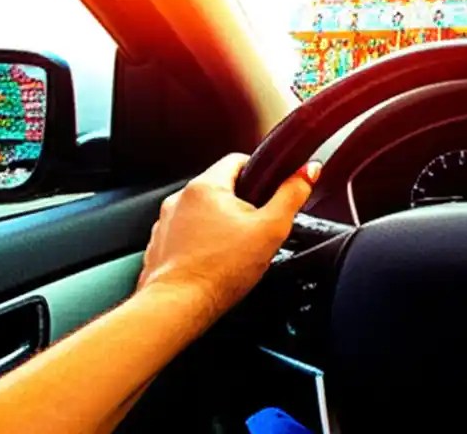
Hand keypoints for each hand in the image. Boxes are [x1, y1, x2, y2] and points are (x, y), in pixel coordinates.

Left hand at [137, 154, 320, 318]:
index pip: (238, 160)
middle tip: (256, 229)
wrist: (178, 306)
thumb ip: (292, 195)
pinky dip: (200, 244)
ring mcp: (165, 223)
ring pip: (202, 213)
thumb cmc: (220, 270)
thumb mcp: (271, 229)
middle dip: (241, 205)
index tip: (269, 193)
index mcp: (206, 186)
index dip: (260, 174)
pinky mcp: (159, 246)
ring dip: (219, 225)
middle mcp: (179, 199)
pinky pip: (186, 235)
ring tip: (234, 251)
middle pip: (221, 189)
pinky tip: (214, 262)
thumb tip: (307, 172)